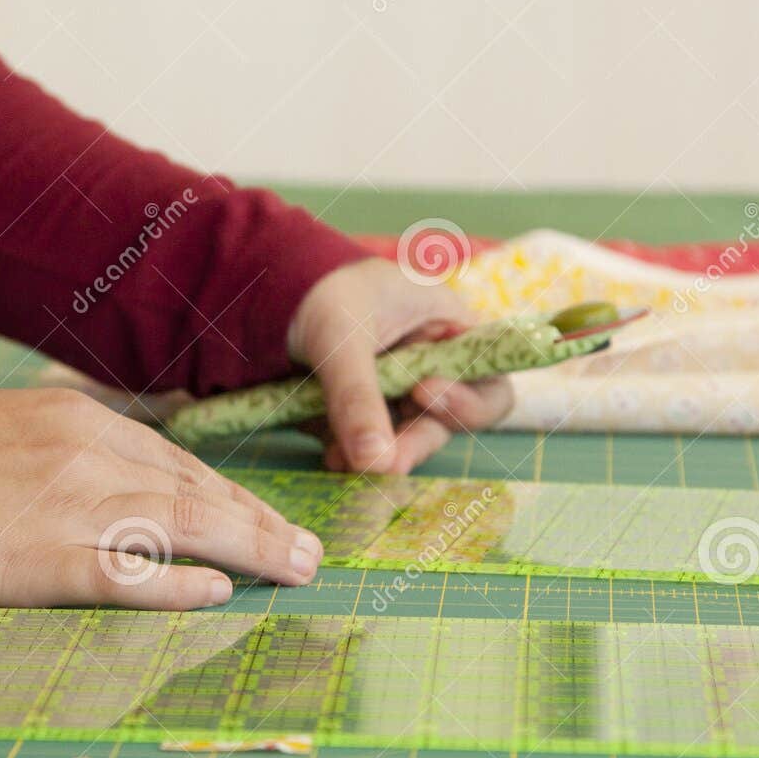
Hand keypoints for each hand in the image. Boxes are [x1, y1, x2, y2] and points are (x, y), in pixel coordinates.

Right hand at [0, 388, 321, 607]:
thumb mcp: (16, 427)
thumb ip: (75, 450)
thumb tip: (129, 483)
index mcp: (83, 419)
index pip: (179, 461)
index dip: (233, 494)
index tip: (269, 518)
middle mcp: (90, 457)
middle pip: (198, 491)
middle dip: (263, 522)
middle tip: (310, 551)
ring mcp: (71, 508)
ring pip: (184, 526)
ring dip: (251, 549)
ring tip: (296, 570)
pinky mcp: (44, 561)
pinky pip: (128, 575)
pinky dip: (179, 584)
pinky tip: (221, 593)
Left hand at [286, 257, 512, 473]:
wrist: (269, 296)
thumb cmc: (320, 293)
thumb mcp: (340, 338)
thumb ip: (358, 396)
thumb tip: (375, 463)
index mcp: (448, 325)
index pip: (489, 374)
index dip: (469, 399)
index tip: (422, 393)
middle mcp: (434, 364)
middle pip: (447, 418)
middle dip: (414, 442)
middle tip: (385, 463)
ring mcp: (401, 392)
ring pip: (407, 438)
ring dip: (380, 455)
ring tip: (341, 459)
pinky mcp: (369, 413)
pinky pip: (372, 445)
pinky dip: (354, 454)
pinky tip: (331, 456)